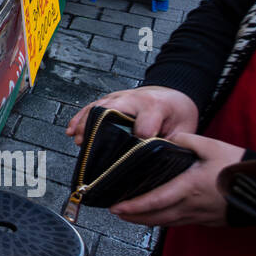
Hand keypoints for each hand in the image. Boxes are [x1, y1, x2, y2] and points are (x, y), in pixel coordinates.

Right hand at [66, 85, 198, 145]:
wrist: (173, 92)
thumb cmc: (178, 112)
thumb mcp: (184, 129)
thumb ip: (171, 145)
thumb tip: (156, 163)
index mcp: (155, 107)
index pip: (144, 126)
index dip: (138, 142)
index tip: (134, 156)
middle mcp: (134, 99)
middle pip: (112, 112)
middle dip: (100, 130)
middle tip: (91, 147)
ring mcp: (119, 97)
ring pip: (98, 108)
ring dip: (85, 124)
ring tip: (78, 141)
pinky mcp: (110, 99)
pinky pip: (91, 106)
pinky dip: (79, 118)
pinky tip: (71, 130)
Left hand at [108, 133, 245, 226]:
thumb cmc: (239, 166)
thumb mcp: (211, 146)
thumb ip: (185, 140)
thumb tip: (167, 138)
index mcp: (189, 188)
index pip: (155, 201)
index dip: (134, 206)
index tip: (117, 207)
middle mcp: (192, 206)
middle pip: (156, 217)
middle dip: (133, 216)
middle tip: (116, 211)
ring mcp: (200, 216)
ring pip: (167, 222)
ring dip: (146, 220)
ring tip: (130, 214)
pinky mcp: (208, 220)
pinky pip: (180, 222)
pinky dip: (163, 220)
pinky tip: (157, 214)